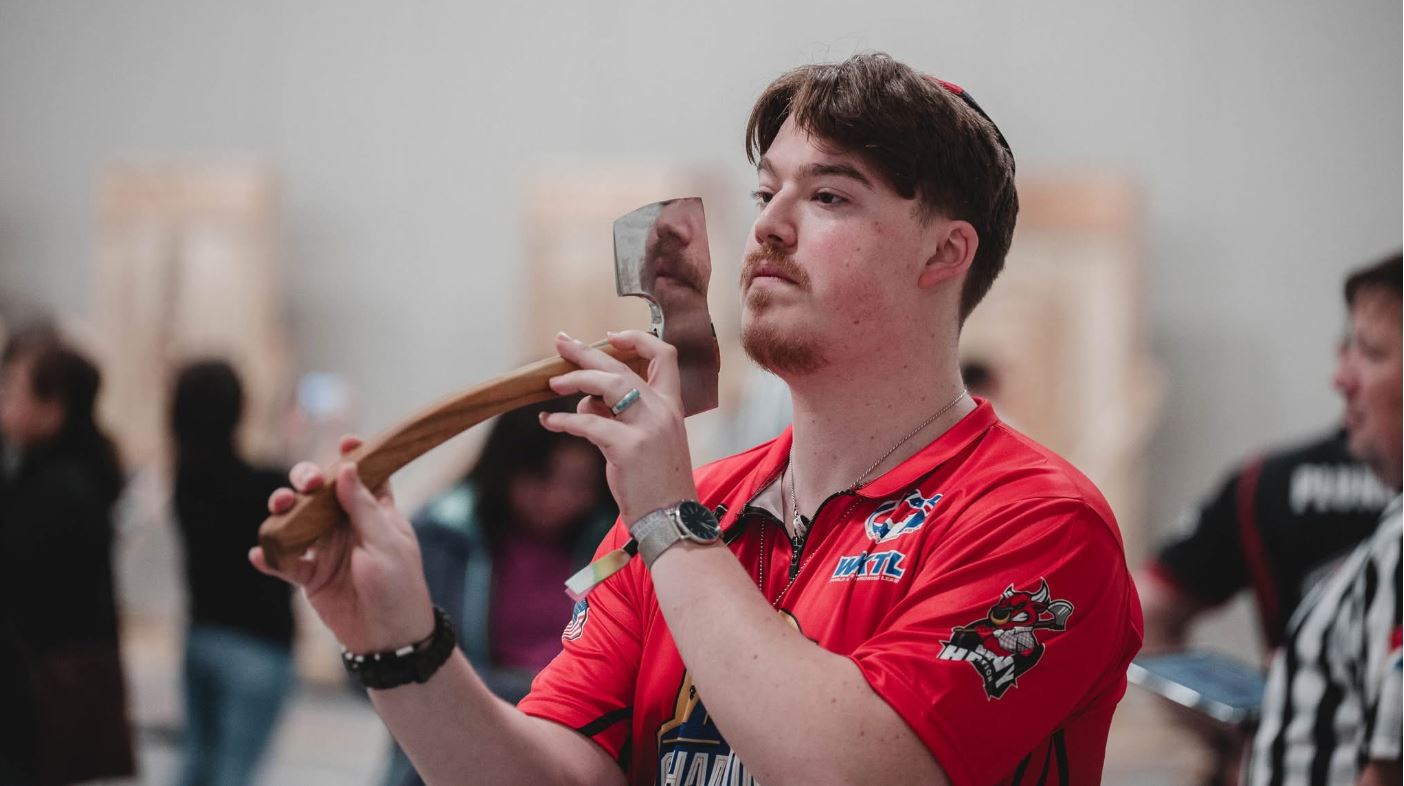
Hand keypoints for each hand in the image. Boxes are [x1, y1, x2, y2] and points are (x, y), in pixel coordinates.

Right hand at [249, 434, 434, 653]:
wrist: (388, 636)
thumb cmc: (398, 585)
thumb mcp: (385, 543)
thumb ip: (362, 507)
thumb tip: (347, 467)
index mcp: (375, 512)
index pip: (365, 475)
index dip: (354, 455)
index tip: (345, 441)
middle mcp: (347, 525)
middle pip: (319, 491)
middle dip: (306, 480)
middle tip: (303, 485)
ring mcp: (326, 549)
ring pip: (296, 520)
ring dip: (282, 512)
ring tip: (278, 511)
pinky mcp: (310, 575)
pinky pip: (284, 561)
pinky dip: (269, 556)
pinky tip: (258, 554)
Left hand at [543, 331, 697, 524]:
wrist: (672, 519)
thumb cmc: (657, 484)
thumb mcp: (648, 442)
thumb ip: (623, 417)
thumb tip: (587, 401)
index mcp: (672, 407)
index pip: (664, 356)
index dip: (637, 339)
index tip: (609, 337)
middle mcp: (662, 411)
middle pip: (621, 367)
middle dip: (586, 352)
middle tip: (561, 343)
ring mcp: (647, 427)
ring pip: (606, 385)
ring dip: (575, 380)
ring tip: (553, 385)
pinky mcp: (627, 447)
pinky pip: (587, 423)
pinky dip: (563, 420)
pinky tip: (549, 422)